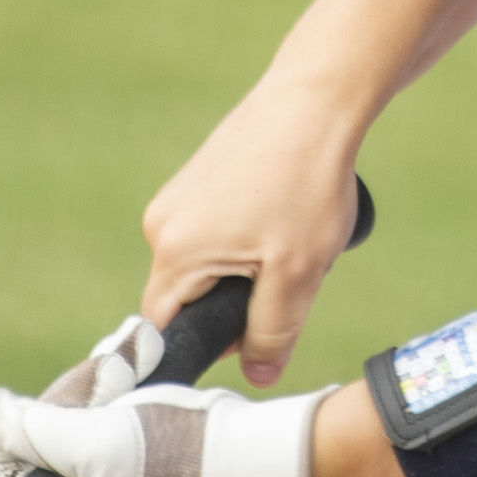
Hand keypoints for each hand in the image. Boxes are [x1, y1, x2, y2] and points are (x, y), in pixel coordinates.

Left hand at [0, 318, 345, 476]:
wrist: (256, 459)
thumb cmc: (179, 456)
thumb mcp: (93, 443)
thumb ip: (30, 430)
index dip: (22, 419)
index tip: (66, 400)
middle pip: (37, 432)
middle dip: (74, 391)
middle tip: (114, 376)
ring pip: (73, 413)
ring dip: (102, 379)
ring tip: (136, 361)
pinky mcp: (135, 460)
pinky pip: (105, 410)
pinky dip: (120, 383)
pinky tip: (143, 363)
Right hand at [137, 83, 363, 388]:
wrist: (315, 99)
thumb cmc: (306, 183)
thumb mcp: (297, 273)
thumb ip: (272, 332)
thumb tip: (257, 376)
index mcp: (175, 250)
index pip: (163, 328)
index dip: (200, 348)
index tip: (241, 345)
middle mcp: (161, 223)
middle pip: (186, 297)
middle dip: (234, 303)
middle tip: (287, 281)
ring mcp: (177, 197)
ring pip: (205, 265)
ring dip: (245, 271)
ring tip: (290, 240)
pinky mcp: (197, 179)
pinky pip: (212, 234)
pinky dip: (246, 240)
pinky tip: (284, 216)